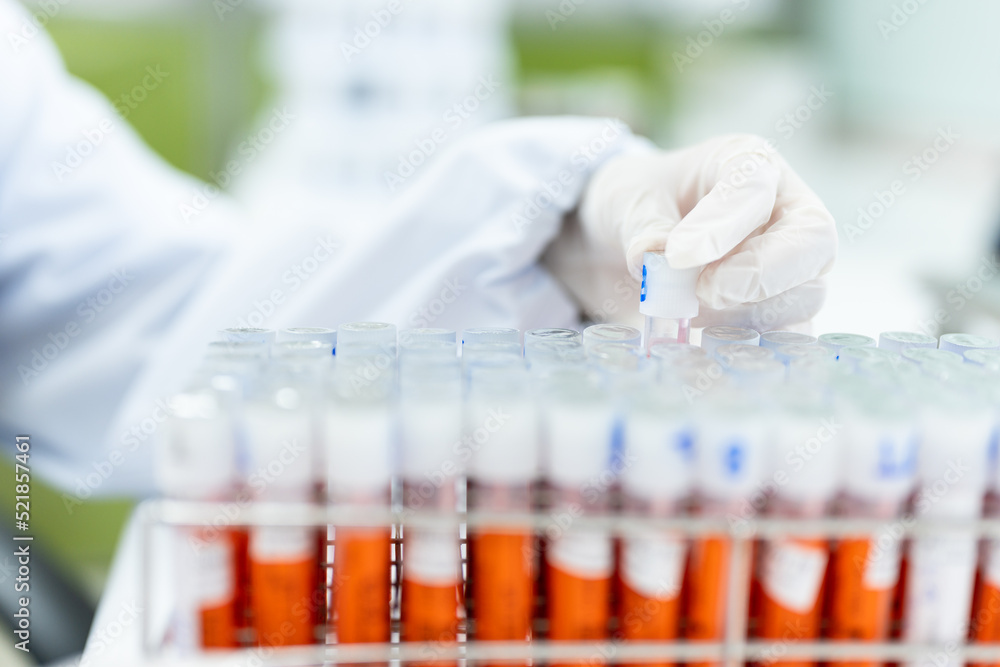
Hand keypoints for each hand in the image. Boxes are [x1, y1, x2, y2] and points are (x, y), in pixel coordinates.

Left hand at [547, 134, 836, 330]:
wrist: (621, 242)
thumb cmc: (636, 204)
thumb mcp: (626, 199)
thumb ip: (642, 224)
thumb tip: (655, 258)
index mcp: (747, 164)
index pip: (754, 187)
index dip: (723, 224)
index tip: (678, 255)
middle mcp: (783, 212)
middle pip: (811, 243)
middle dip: (761, 274)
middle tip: (706, 293)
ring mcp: (789, 266)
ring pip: (804, 297)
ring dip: (749, 315)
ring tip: (691, 315)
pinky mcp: (776, 312)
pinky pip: (787, 337)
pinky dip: (751, 349)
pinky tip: (706, 350)